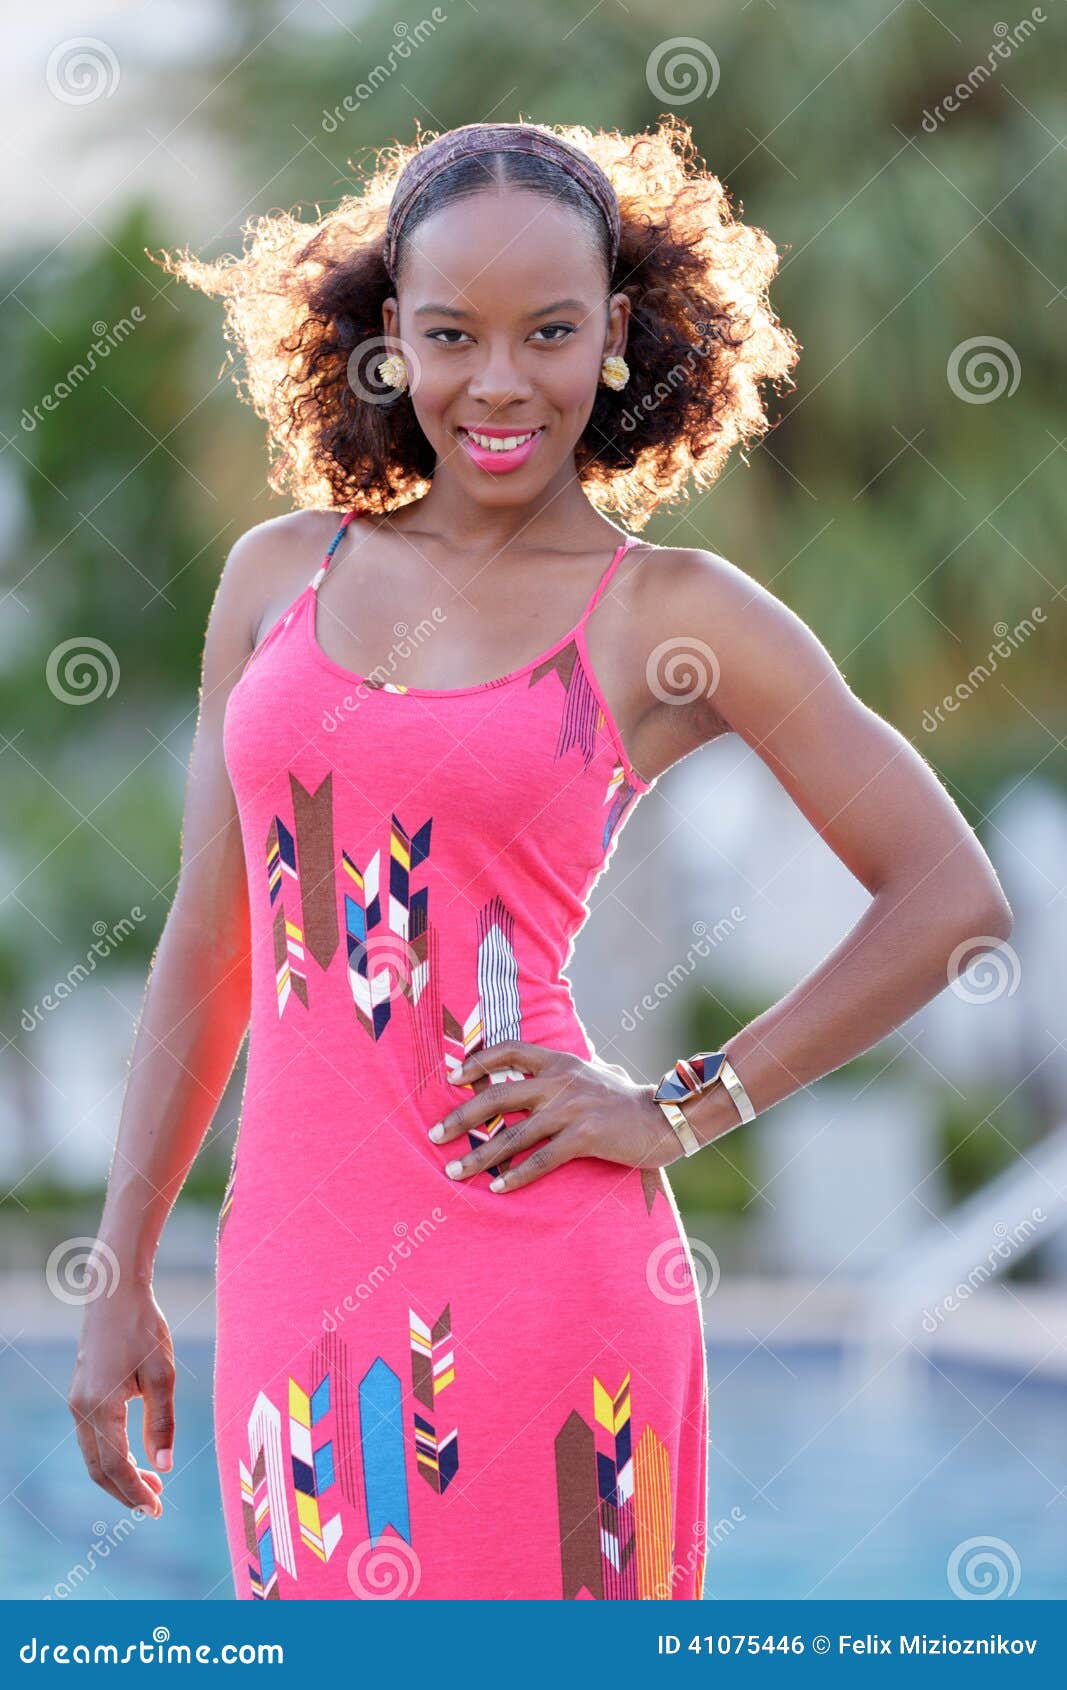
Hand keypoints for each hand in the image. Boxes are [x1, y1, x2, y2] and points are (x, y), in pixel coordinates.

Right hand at [68, 1282, 175, 1516]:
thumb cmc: (143, 1328)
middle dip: (126, 1491)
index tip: (156, 1509)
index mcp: (101, 1408)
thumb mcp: (162, 1374)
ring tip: (152, 1482)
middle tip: (157, 1503)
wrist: (114, 1293)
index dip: (135, 1493)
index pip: (116, 1467)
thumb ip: (162, 1422)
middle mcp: (81, 1410)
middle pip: (99, 1470)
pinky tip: (135, 1455)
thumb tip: (165, 1465)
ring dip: (119, 1474)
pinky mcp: (80, 1395)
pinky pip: (92, 1439)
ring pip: (93, 1456)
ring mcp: (77, 1402)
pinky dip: (111, 1455)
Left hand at [428, 1040, 685, 1192]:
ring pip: (513, 1134)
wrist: (663, 1118)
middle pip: (497, 1096)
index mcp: (559, 1061)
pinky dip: (515, 1176)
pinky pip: (541, 1159)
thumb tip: (528, 1084)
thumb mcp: (588, 1076)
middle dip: (461, 1117)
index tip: (452, 1078)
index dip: (477, 1061)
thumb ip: (558, 1076)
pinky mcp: (584, 1136)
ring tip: (454, 1171)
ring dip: (479, 1156)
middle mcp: (560, 1081)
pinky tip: (496, 1189)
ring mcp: (571, 1108)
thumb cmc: (623, 1101)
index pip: (509, 1050)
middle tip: (434, 1134)